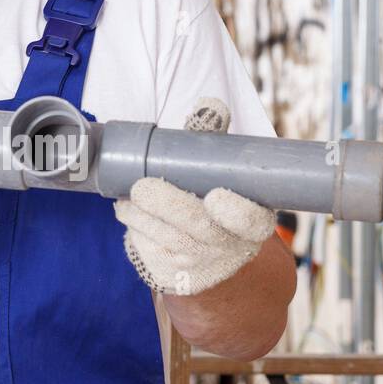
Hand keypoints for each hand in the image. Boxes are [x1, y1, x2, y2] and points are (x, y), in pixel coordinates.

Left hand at [113, 97, 276, 295]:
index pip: (253, 221)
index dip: (236, 213)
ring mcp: (200, 265)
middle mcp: (230, 248)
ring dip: (141, 216)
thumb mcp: (226, 179)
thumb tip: (210, 107)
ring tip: (129, 196)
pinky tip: (128, 211)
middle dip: (169, 207)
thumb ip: (216, 144)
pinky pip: (149, 251)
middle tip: (143, 187)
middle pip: (199, 229)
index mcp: (254, 224)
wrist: (210, 262)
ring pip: (167, 240)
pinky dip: (135, 228)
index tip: (216, 196)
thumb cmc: (216, 206)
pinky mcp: (172, 275)